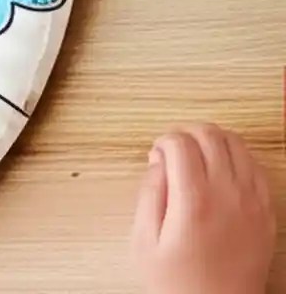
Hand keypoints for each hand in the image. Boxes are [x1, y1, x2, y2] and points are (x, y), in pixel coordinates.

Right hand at [133, 125, 274, 293]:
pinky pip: (256, 166)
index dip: (162, 141)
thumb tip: (157, 163)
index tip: (155, 155)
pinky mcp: (266, 211)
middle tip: (172, 149)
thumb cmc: (180, 284)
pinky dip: (236, 157)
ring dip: (212, 140)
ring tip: (195, 156)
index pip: (180, 142)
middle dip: (185, 132)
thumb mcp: (145, 243)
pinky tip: (220, 171)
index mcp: (194, 201)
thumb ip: (149, 195)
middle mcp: (228, 195)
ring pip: (237, 143)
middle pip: (210, 134)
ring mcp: (252, 201)